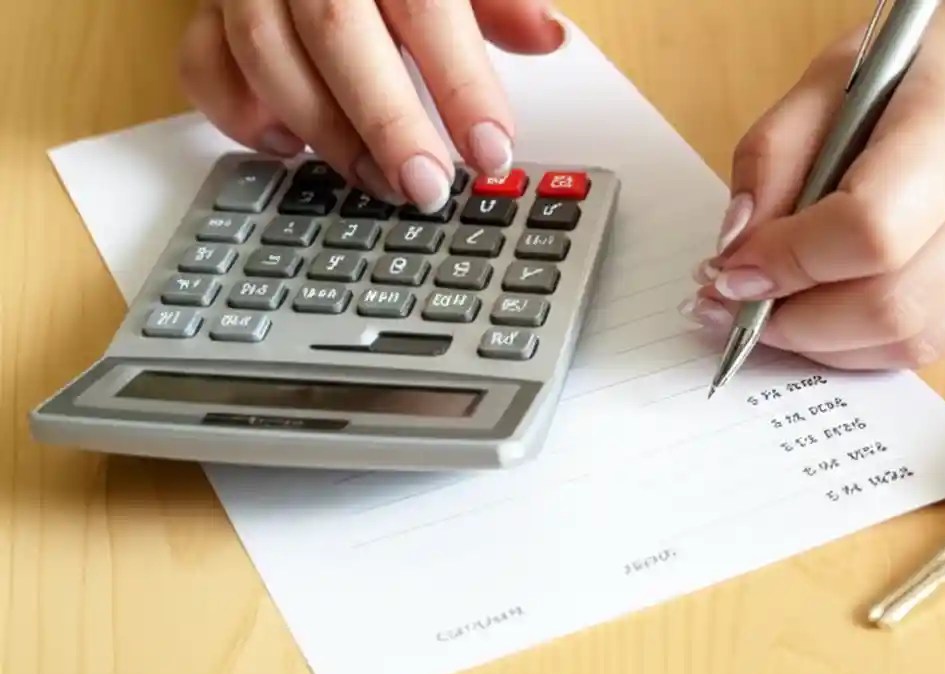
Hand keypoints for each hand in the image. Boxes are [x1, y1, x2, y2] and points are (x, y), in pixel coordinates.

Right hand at [177, 0, 565, 210]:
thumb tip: (545, 37)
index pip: (429, 9)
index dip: (462, 86)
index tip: (492, 150)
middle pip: (339, 35)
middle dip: (386, 124)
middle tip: (426, 189)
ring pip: (265, 53)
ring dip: (324, 132)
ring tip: (376, 183)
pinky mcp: (207, 7)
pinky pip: (204, 62)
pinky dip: (239, 113)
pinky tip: (288, 145)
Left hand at [684, 0, 944, 368]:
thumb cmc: (932, 61)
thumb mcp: (833, 75)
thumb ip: (774, 155)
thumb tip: (736, 246)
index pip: (870, 229)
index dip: (790, 262)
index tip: (731, 270)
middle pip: (893, 303)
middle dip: (796, 321)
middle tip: (739, 305)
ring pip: (913, 339)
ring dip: (825, 344)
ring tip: (775, 316)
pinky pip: (935, 344)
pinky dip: (867, 348)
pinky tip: (827, 321)